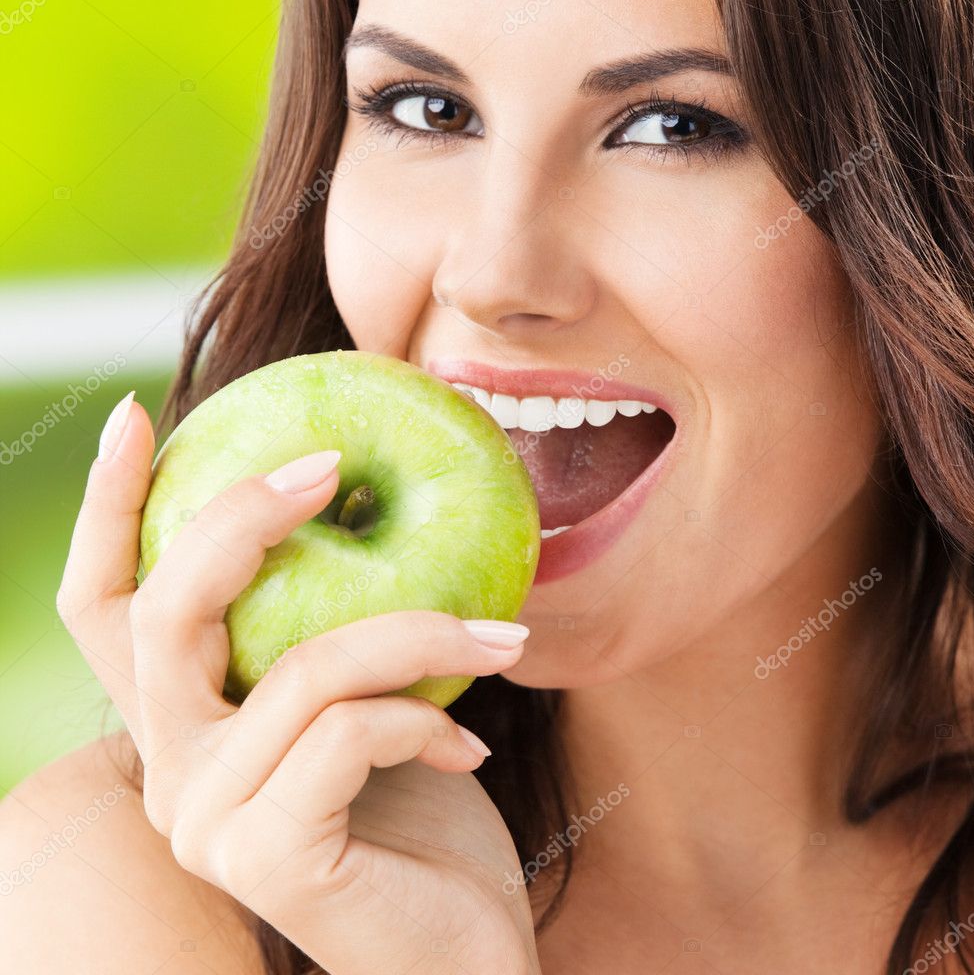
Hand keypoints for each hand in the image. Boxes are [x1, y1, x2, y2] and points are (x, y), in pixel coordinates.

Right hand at [56, 392, 541, 974]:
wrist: (458, 951)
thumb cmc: (419, 814)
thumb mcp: (370, 697)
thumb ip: (339, 625)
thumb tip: (368, 498)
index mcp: (184, 722)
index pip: (107, 605)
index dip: (108, 508)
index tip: (142, 416)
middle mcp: (170, 769)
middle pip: (163, 610)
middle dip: (244, 516)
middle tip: (329, 468)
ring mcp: (206, 818)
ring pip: (302, 666)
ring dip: (417, 632)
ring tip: (501, 639)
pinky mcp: (263, 858)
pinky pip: (350, 731)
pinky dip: (424, 717)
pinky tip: (467, 749)